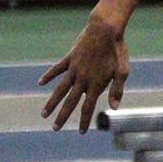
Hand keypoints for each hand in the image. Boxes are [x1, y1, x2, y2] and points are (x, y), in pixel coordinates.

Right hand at [39, 15, 129, 131]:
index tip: (81, 132)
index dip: (84, 121)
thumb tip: (114, 108)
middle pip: (70, 102)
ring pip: (60, 89)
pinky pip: (57, 69)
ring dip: (51, 102)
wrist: (105, 29)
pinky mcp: (69, 58)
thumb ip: (117, 89)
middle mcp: (82, 79)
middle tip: (55, 129)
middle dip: (63, 117)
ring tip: (43, 114)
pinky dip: (48, 76)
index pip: (88, 107)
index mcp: (95, 84)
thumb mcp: (122, 70)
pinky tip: (40, 83)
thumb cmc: (117, 49)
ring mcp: (74, 68)